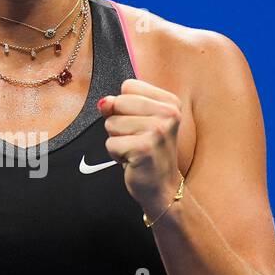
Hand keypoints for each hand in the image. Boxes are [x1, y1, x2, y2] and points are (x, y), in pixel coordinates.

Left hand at [97, 78, 183, 219]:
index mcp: (170, 102)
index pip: (128, 86)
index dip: (125, 106)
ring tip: (135, 150)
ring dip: (117, 140)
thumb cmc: (148, 153)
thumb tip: (104, 102)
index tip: (140, 123)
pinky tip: (132, 160)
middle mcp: (168, 113)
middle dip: (118, 124)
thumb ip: (118, 106)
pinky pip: (110, 144)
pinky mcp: (144, 148)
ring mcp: (158, 131)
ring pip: (111, 124)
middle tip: (137, 139)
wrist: (162, 188)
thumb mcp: (136, 122)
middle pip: (117, 102)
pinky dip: (115, 155)